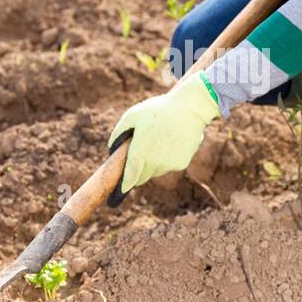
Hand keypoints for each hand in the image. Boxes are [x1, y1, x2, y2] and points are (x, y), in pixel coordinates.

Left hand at [107, 73, 219, 205]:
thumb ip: (119, 133)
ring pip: (156, 171)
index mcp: (140, 152)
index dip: (123, 186)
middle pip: (142, 176)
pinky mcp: (181, 163)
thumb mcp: (132, 116)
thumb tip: (112, 149)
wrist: (190, 108)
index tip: (118, 194)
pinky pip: (169, 165)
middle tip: (140, 155)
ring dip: (153, 163)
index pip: (129, 176)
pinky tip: (172, 141)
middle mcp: (154, 162)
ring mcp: (169, 165)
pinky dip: (168, 158)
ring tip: (158, 141)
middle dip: (138, 170)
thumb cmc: (158, 110)